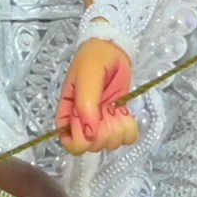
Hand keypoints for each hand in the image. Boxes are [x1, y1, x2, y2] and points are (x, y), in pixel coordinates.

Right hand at [58, 37, 144, 153]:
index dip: (84, 137)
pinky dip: (129, 128)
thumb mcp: (86, 75)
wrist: (113, 49)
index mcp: (67, 114)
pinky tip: (124, 112)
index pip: (72, 144)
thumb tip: (89, 134)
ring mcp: (102, 123)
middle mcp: (83, 123)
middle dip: (104, 130)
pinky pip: (128, 139)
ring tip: (115, 107)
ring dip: (118, 127)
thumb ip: (86, 104)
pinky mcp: (119, 121)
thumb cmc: (94, 59)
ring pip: (111, 144)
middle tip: (107, 109)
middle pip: (93, 148)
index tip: (92, 118)